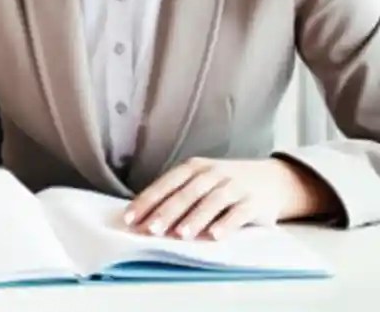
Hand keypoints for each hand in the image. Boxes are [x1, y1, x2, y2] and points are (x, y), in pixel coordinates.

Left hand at [124, 157, 337, 241]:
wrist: (274, 179)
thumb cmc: (226, 184)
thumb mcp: (201, 181)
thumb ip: (177, 195)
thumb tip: (144, 217)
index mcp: (193, 168)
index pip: (165, 184)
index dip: (147, 201)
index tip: (130, 218)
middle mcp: (213, 174)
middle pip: (186, 193)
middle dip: (166, 213)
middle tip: (151, 230)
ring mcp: (235, 186)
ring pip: (211, 202)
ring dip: (195, 219)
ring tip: (180, 235)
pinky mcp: (254, 201)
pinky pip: (239, 213)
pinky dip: (226, 224)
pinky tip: (215, 236)